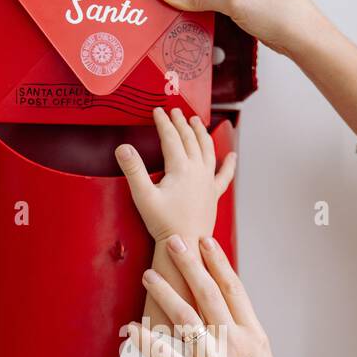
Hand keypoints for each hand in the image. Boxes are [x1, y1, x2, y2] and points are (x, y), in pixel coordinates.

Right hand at [115, 106, 234, 245]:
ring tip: (196, 121)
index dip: (163, 122)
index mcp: (181, 168)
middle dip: (181, 123)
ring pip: (207, 150)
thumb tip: (123, 147)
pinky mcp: (213, 195)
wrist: (186, 245)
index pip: (171, 138)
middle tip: (174, 111)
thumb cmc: (164, 224)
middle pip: (189, 139)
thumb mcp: (143, 196)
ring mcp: (208, 182)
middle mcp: (198, 171)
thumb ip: (133, 170)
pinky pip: (224, 175)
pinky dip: (229, 164)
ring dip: (201, 133)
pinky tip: (233, 156)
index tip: (157, 111)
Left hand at [129, 233, 289, 356]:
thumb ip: (244, 337)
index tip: (206, 242)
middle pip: (208, 295)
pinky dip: (147, 340)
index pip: (234, 289)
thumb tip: (226, 315)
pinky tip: (132, 327)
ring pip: (185, 318)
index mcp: (254, 336)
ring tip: (149, 275)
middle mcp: (236, 344)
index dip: (218, 262)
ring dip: (164, 293)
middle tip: (174, 242)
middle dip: (189, 265)